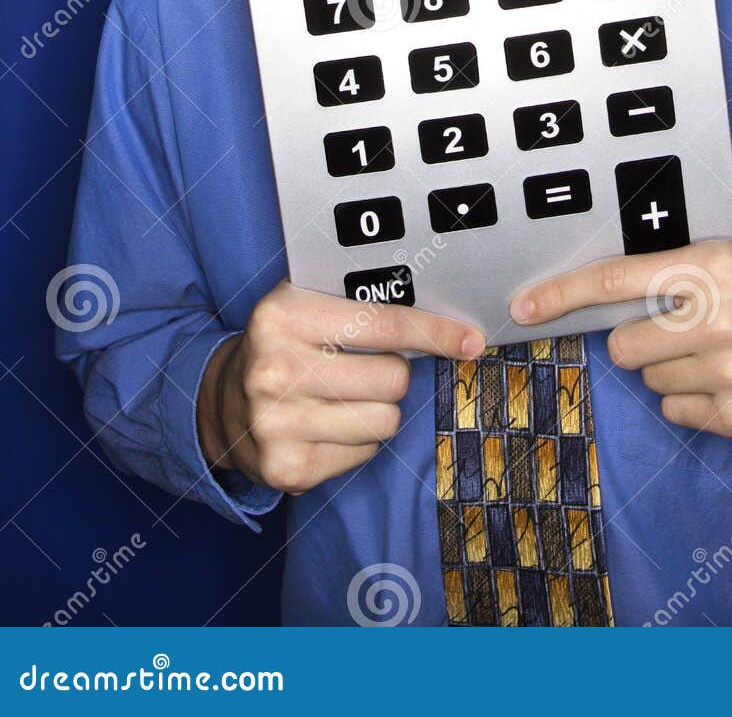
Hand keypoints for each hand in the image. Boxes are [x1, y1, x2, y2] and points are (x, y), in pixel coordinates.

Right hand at [197, 280, 484, 493]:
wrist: (220, 401)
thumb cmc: (282, 345)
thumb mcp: (306, 305)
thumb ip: (363, 304)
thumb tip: (447, 324)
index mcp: (284, 315)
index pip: (383, 324)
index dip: (435, 332)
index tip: (470, 339)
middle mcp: (275, 369)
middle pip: (393, 379)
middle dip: (391, 374)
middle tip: (362, 369)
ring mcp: (277, 423)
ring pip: (385, 420)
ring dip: (377, 409)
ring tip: (341, 397)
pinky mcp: (286, 467)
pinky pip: (365, 453)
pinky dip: (358, 440)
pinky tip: (326, 425)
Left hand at [509, 199, 731, 440]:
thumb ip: (718, 219)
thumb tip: (669, 222)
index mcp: (718, 267)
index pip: (618, 280)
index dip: (561, 295)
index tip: (523, 308)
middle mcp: (716, 322)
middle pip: (624, 343)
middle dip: (638, 335)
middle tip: (675, 325)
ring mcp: (729, 376)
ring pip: (651, 380)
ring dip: (668, 367)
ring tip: (718, 349)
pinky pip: (680, 413)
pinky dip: (693, 398)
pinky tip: (731, 378)